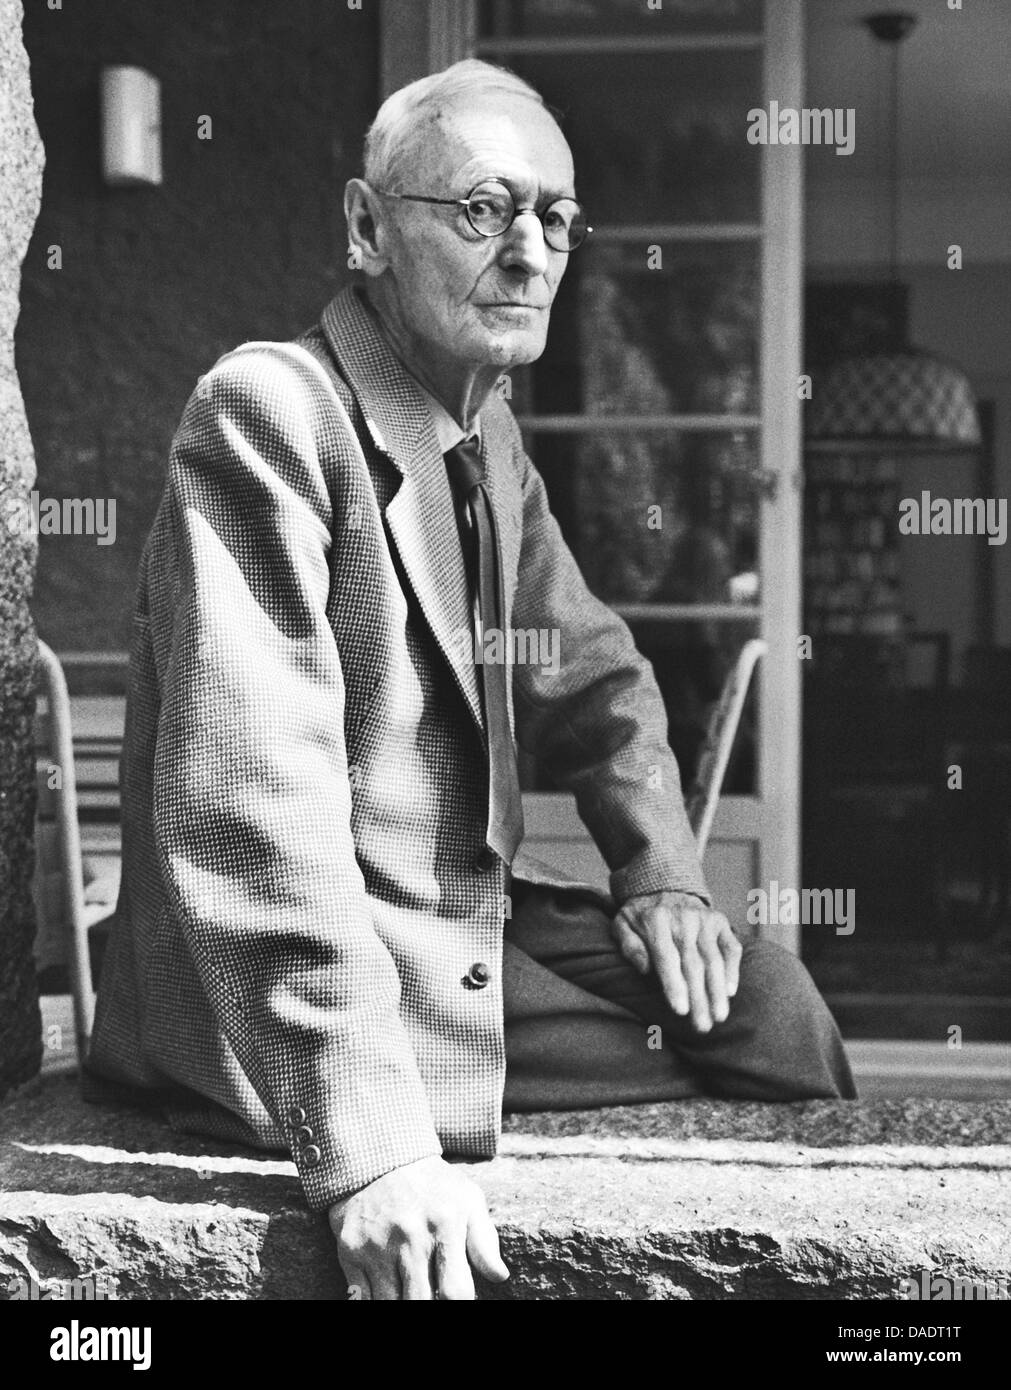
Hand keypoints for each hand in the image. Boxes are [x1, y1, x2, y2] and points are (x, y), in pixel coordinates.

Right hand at [328, 1155, 509, 1299]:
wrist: (378, 1158)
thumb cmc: (432, 1185)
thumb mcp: (467, 1199)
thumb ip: (484, 1240)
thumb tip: (500, 1276)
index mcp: (445, 1224)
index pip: (456, 1292)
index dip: (460, 1304)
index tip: (453, 1296)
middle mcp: (410, 1237)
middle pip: (421, 1304)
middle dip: (429, 1305)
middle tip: (430, 1293)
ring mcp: (377, 1246)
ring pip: (391, 1305)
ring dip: (402, 1301)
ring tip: (411, 1288)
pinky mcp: (350, 1252)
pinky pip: (361, 1299)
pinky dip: (376, 1300)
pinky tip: (388, 1288)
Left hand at [611, 891, 741, 1032]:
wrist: (664, 886)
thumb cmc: (640, 915)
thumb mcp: (622, 924)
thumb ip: (629, 946)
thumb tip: (643, 969)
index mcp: (656, 921)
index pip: (667, 957)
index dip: (674, 985)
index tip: (681, 1011)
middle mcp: (683, 919)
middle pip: (693, 964)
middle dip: (699, 998)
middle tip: (702, 1027)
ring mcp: (705, 920)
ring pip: (714, 960)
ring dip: (717, 991)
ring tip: (719, 1017)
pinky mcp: (720, 922)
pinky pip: (731, 947)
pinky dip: (733, 969)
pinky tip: (730, 992)